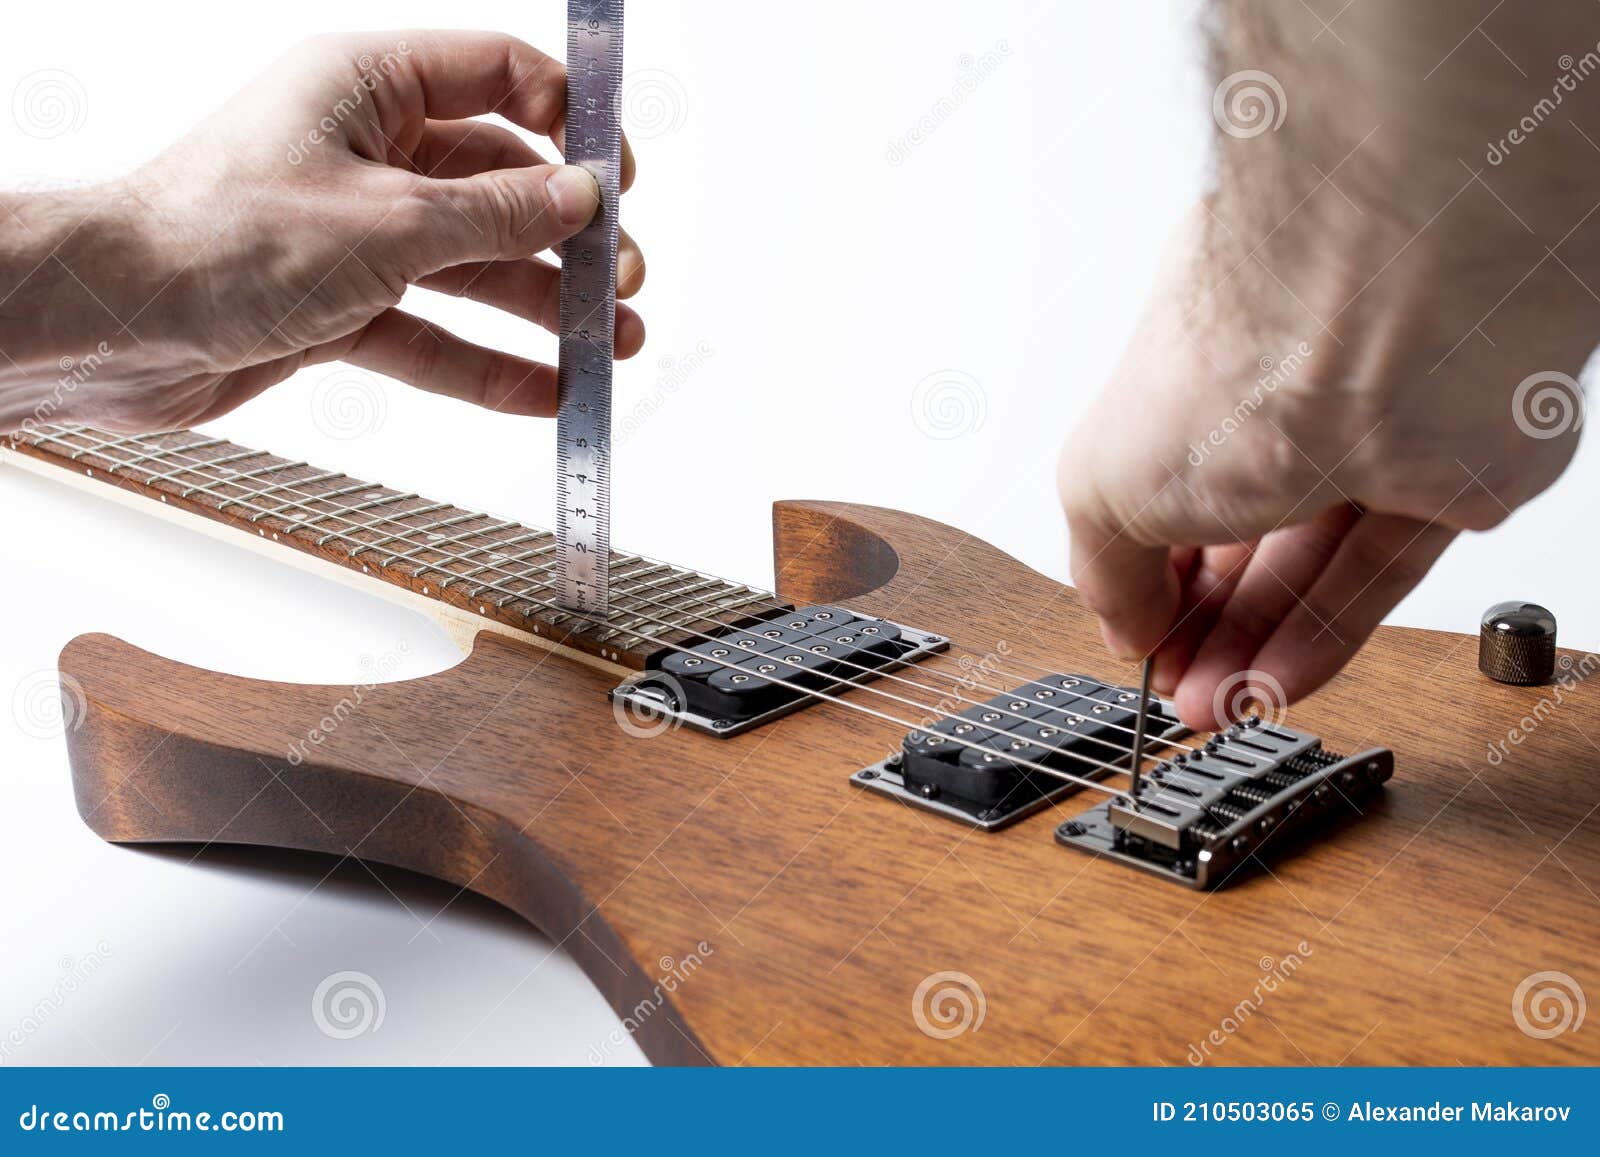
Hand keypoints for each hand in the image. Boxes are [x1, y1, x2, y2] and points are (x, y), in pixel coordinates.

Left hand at [0, 30, 644, 431]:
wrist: (117, 324)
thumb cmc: (221, 239)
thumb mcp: (391, 222)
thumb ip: (498, 213)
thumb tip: (580, 199)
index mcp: (370, 88)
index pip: (498, 77)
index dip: (569, 120)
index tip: (618, 176)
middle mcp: (366, 153)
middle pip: (498, 185)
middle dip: (568, 238)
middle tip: (621, 282)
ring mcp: (354, 233)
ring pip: (472, 266)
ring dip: (542, 309)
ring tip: (608, 346)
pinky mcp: (338, 305)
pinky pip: (431, 334)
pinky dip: (484, 364)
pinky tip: (543, 392)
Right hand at [1060, 2, 1599, 729]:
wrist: (1379, 330)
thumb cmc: (1234, 361)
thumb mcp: (1102, 484)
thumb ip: (1107, 570)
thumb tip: (1129, 627)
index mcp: (1194, 369)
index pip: (1167, 486)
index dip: (1149, 572)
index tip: (1137, 635)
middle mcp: (1281, 395)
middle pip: (1238, 535)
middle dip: (1200, 625)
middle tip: (1175, 687)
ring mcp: (1370, 435)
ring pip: (1309, 562)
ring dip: (1254, 644)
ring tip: (1212, 706)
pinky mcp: (1448, 478)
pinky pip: (1378, 572)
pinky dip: (1322, 635)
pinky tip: (1272, 683)